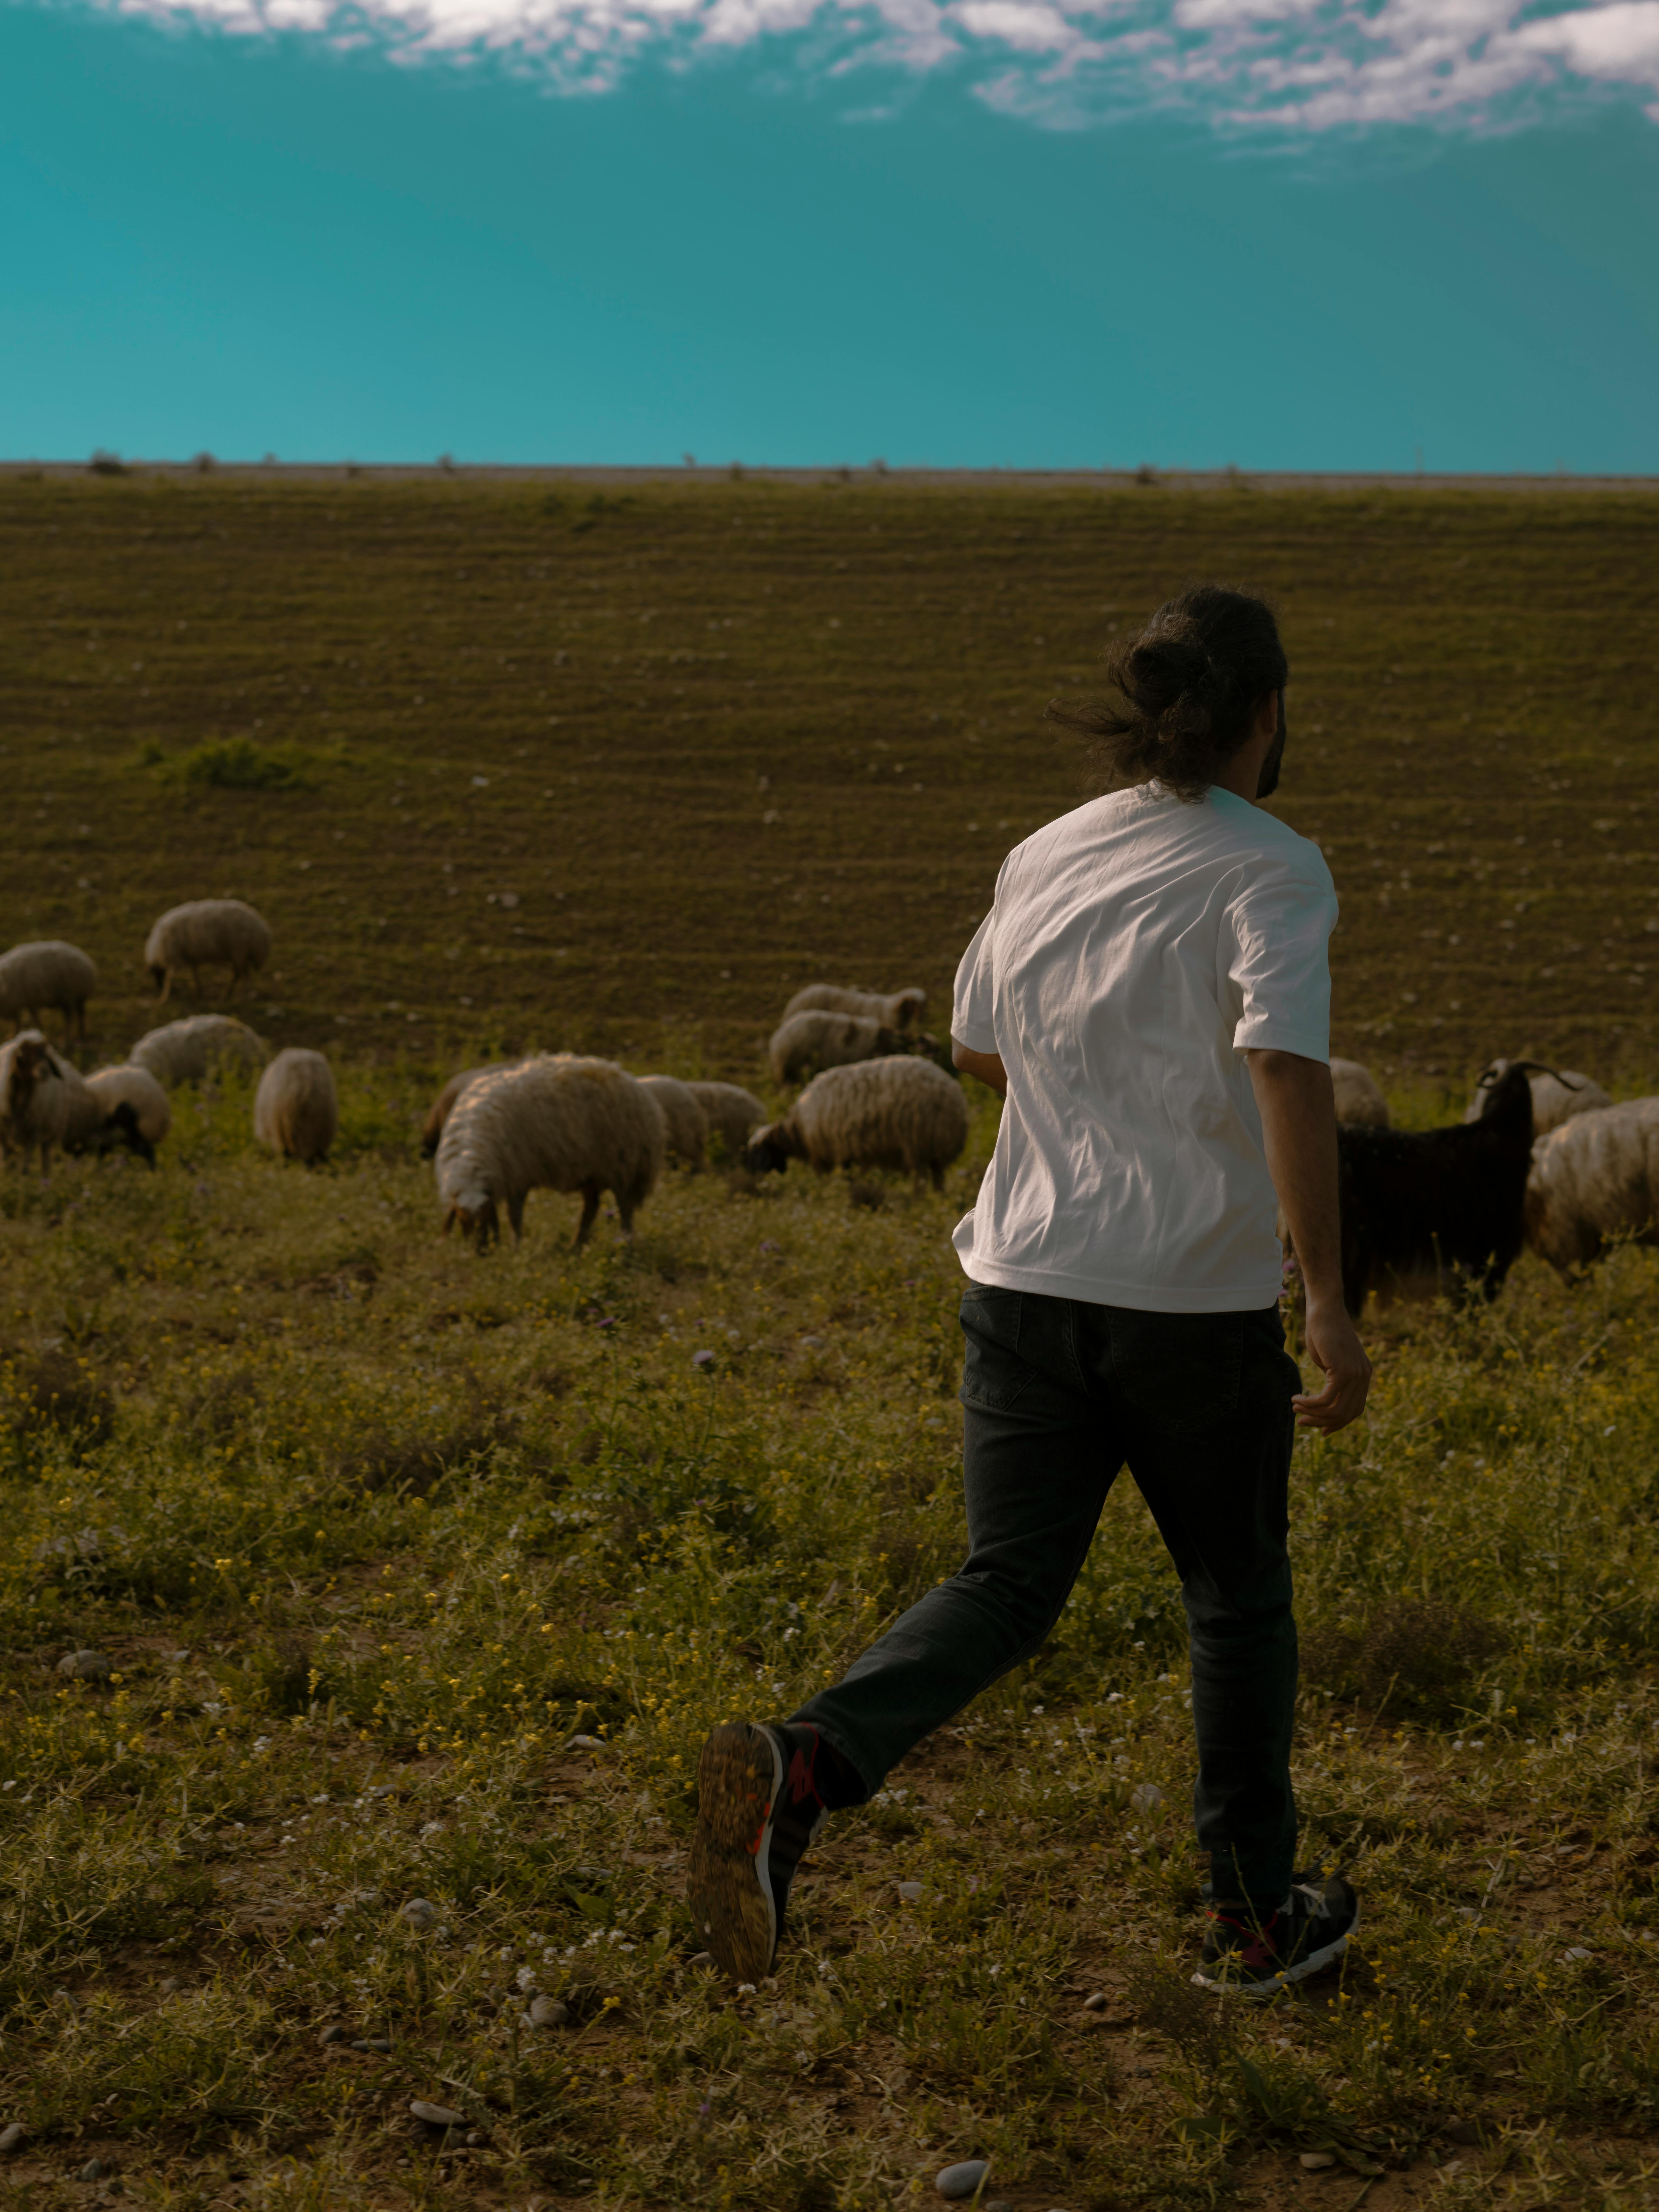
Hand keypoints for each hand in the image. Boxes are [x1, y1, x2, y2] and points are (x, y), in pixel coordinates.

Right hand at [1293, 1294, 1371, 1433]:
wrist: (1324, 1308)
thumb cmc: (1322, 1331)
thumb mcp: (1330, 1360)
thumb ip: (1332, 1379)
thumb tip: (1324, 1400)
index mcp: (1363, 1375)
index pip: (1354, 1409)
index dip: (1337, 1423)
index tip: (1320, 1429)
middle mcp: (1364, 1377)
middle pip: (1346, 1414)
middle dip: (1322, 1422)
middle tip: (1301, 1421)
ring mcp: (1356, 1374)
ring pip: (1336, 1410)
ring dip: (1313, 1413)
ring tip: (1295, 1408)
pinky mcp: (1343, 1371)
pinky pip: (1326, 1399)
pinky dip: (1309, 1403)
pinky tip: (1296, 1398)